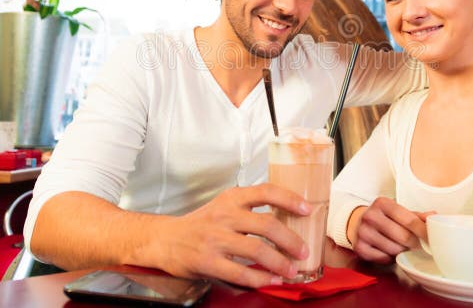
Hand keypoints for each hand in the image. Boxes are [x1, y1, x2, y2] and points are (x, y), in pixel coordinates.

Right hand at [152, 184, 309, 287]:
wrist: (164, 239)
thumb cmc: (200, 224)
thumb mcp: (223, 206)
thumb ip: (249, 209)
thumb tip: (286, 218)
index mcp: (231, 198)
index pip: (266, 191)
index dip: (290, 199)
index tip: (307, 209)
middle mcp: (225, 215)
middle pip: (267, 225)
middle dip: (291, 240)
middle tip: (304, 251)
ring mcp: (216, 239)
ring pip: (257, 250)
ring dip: (280, 263)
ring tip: (292, 270)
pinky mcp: (208, 261)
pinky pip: (240, 272)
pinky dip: (260, 279)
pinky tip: (271, 280)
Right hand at [349, 197, 432, 263]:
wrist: (357, 223)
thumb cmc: (384, 218)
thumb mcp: (398, 212)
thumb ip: (416, 216)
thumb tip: (434, 216)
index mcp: (382, 203)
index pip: (409, 220)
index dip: (424, 232)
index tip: (432, 239)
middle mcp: (370, 216)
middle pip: (403, 237)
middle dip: (414, 244)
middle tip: (418, 245)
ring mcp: (363, 232)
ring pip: (394, 249)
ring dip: (402, 251)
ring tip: (402, 246)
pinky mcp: (360, 247)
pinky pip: (384, 258)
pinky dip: (390, 257)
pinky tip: (389, 250)